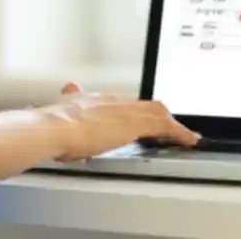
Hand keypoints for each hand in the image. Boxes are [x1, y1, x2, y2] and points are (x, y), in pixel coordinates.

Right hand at [41, 83, 200, 161]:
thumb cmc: (52, 127)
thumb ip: (64, 114)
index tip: (134, 118)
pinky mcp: (137, 122)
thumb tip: (65, 112)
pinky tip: (188, 139)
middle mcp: (111, 100)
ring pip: (157, 111)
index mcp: (93, 100)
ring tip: (181, 133)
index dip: (130, 112)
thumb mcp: (58, 116)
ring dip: (169, 123)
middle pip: (141, 105)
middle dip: (154, 115)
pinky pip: (166, 126)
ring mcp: (126, 109)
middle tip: (165, 126)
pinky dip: (179, 133)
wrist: (56, 126)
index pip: (118, 104)